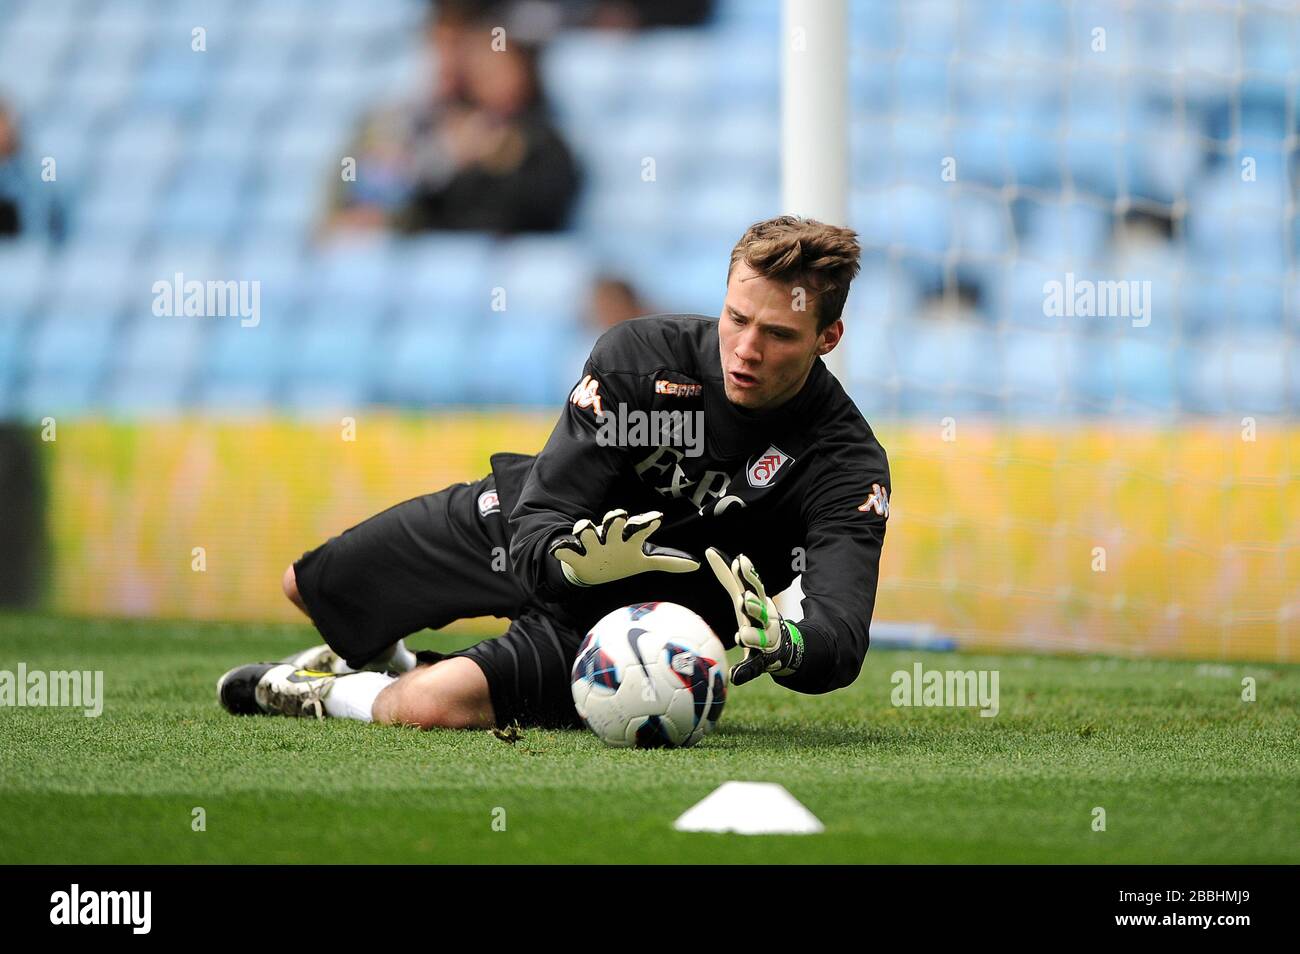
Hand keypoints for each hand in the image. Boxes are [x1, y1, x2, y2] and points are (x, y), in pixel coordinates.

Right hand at [550, 509, 699, 586]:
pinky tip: (561, 550)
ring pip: (587, 530)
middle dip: (616, 519)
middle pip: (613, 521)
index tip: (657, 519)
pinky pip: (566, 550)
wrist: (590, 570)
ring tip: (585, 530)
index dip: (647, 523)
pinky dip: (562, 550)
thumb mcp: (643, 561)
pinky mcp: (574, 555)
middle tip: (620, 518)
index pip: (639, 527)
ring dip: (586, 530)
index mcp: (627, 539)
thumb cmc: (619, 560)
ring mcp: (591, 545)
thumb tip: (697, 567)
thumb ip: (667, 562)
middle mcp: (609, 538)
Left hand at [706, 548, 803, 685]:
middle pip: (760, 610)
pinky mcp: (762, 660)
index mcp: (759, 603)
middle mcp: (765, 620)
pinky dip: (744, 671)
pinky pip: (753, 667)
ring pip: (760, 638)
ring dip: (753, 636)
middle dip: (754, 604)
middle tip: (744, 599)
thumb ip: (728, 576)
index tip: (740, 560)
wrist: (782, 645)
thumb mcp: (742, 595)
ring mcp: (766, 641)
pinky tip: (735, 677)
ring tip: (742, 635)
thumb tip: (709, 551)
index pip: (754, 584)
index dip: (748, 573)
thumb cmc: (756, 616)